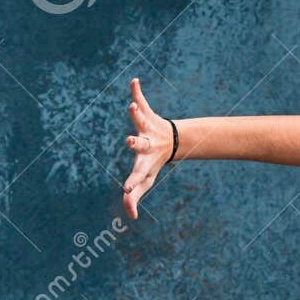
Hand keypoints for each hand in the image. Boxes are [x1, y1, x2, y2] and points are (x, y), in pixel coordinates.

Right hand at [121, 77, 174, 219]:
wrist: (172, 142)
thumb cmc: (153, 163)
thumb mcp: (145, 180)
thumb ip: (135, 197)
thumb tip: (132, 218)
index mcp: (144, 163)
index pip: (137, 176)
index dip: (133, 184)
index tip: (127, 192)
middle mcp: (146, 145)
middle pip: (139, 144)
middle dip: (134, 143)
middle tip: (128, 141)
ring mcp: (147, 128)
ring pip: (140, 120)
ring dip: (136, 112)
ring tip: (131, 105)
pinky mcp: (147, 114)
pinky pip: (142, 101)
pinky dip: (137, 91)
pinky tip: (134, 81)